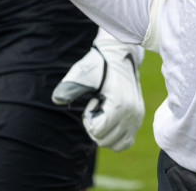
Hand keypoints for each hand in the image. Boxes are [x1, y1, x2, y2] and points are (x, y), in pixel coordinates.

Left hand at [52, 28, 144, 150]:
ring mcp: (137, 115)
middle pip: (105, 140)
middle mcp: (132, 112)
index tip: (93, 100)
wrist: (120, 52)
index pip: (98, 131)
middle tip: (98, 104)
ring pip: (116, 144)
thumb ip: (70, 87)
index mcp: (120, 104)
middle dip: (96, 126)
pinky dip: (116, 137)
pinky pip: (126, 141)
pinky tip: (110, 119)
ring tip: (105, 112)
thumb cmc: (100, 63)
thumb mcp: (84, 73)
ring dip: (105, 133)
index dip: (89, 118)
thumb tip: (56, 99)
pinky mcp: (139, 117)